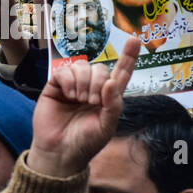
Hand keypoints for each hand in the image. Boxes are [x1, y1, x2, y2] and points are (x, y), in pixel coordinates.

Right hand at [26, 36, 139, 177]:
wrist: (60, 153)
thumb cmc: (85, 143)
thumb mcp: (106, 126)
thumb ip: (114, 105)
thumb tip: (112, 82)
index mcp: (108, 97)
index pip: (121, 73)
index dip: (128, 56)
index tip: (135, 40)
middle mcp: (92, 88)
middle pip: (100, 68)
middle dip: (98, 82)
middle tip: (92, 102)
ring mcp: (74, 86)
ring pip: (82, 67)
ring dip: (83, 82)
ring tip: (79, 100)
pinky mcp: (56, 86)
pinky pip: (64, 70)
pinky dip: (68, 81)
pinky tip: (68, 95)